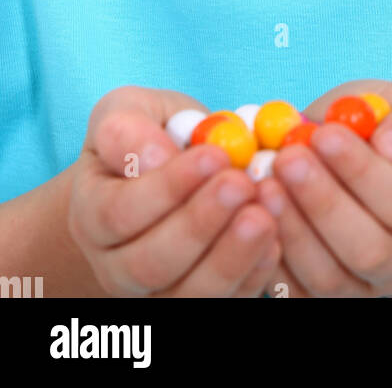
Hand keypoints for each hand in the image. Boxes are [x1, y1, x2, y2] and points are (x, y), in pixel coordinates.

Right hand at [68, 85, 280, 296]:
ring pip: (188, 294)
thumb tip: (156, 157)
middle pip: (150, 264)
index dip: (167, 188)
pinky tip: (276, 237)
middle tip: (241, 184)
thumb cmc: (147, 135)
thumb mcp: (127, 112)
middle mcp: (116, 264)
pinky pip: (225, 302)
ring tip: (264, 212)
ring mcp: (156, 292)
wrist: (166, 170)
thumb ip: (129, 131)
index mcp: (91, 213)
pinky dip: (252, 275)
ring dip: (231, 255)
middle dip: (200, 224)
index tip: (214, 155)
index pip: (119, 213)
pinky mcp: (200, 300)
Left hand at [254, 79, 391, 297]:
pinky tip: (255, 214)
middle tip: (288, 158)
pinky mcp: (322, 299)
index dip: (362, 172)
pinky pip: (296, 294)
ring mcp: (362, 287)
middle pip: (369, 250)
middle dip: (323, 203)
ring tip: (265, 182)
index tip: (324, 134)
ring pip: (329, 277)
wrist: (366, 168)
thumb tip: (391, 145)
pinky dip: (272, 259)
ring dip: (293, 230)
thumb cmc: (385, 131)